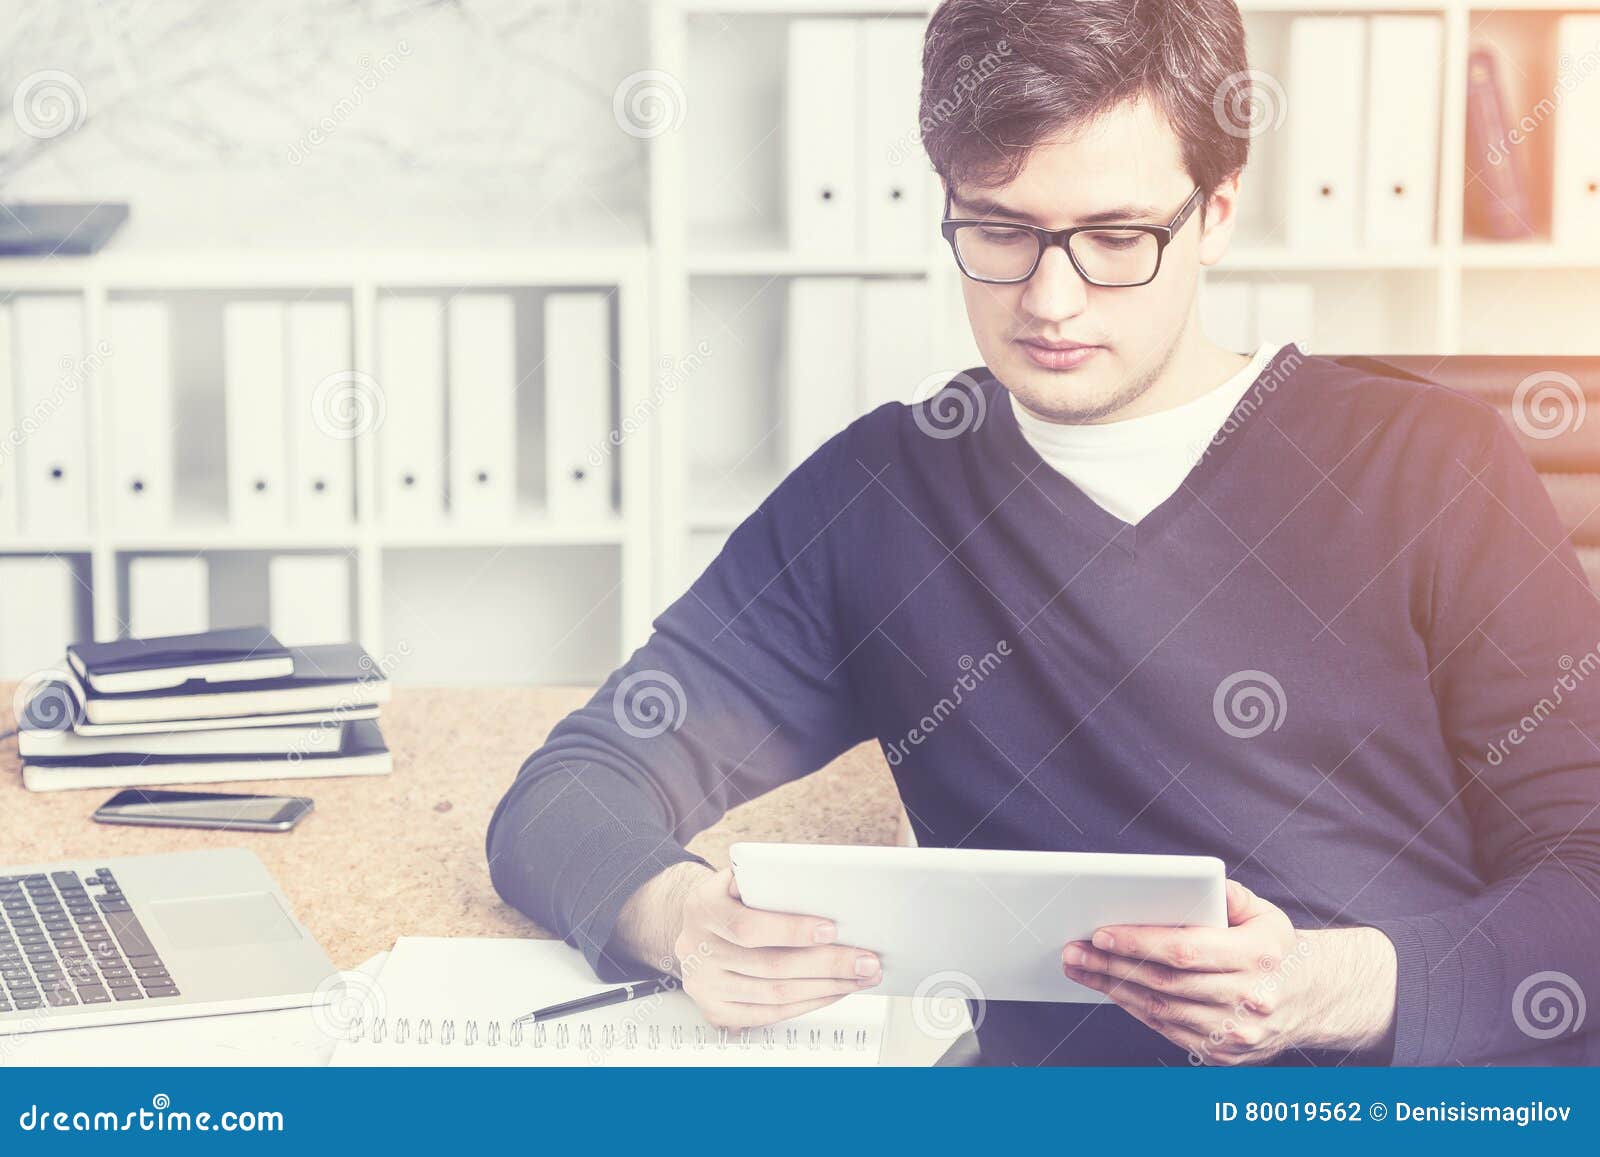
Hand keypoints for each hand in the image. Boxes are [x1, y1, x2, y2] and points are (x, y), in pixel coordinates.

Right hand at [659, 866, 881, 1028]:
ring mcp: (705, 986)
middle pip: (770, 965)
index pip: (747, 926)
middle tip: (865, 961)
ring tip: (858, 977)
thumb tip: (820, 890)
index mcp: (702, 909)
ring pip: (775, 994)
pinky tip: (833, 992)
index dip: (791, 930)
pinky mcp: (718, 1011)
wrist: (698, 927)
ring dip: (826, 987)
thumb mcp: (739, 879)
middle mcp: (698, 950)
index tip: (831, 929)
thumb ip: (767, 883)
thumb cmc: (730, 899)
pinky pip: (770, 1014)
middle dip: (827, 964)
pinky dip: (807, 1004)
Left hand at [1060, 880, 1396, 1064]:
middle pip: (1165, 982)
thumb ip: (1227, 894)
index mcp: (1258, 957)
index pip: (1185, 951)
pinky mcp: (1225, 1054)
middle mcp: (1249, 1000)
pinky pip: (1169, 1030)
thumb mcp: (1264, 911)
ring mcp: (1237, 1033)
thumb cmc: (1277, 948)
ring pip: (1162, 1010)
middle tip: (1074, 950)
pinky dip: (1136, 1009)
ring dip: (1114, 989)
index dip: (1139, 943)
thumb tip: (1189, 881)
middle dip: (1112, 965)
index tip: (1101, 933)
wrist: (1313, 1000)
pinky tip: (1112, 989)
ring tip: (1081, 968)